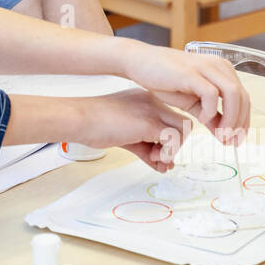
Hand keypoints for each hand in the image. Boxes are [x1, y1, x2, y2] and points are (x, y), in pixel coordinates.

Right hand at [72, 88, 191, 170]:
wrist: (80, 119)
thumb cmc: (94, 125)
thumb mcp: (126, 136)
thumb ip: (146, 148)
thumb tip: (163, 164)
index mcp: (146, 100)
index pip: (171, 119)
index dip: (169, 140)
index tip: (157, 153)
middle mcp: (153, 102)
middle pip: (183, 123)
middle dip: (175, 145)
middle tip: (157, 156)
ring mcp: (152, 111)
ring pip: (184, 129)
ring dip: (173, 150)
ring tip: (155, 158)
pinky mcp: (149, 123)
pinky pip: (173, 139)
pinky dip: (168, 153)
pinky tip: (153, 159)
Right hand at [116, 42, 249, 140]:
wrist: (139, 63)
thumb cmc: (163, 79)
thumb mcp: (191, 101)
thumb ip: (209, 115)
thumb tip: (223, 132)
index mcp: (221, 70)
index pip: (243, 98)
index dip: (243, 121)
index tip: (237, 140)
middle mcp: (217, 65)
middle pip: (242, 97)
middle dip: (239, 123)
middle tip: (231, 142)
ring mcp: (205, 67)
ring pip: (232, 94)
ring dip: (230, 119)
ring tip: (221, 135)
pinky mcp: (191, 72)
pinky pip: (211, 94)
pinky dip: (210, 110)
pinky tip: (201, 119)